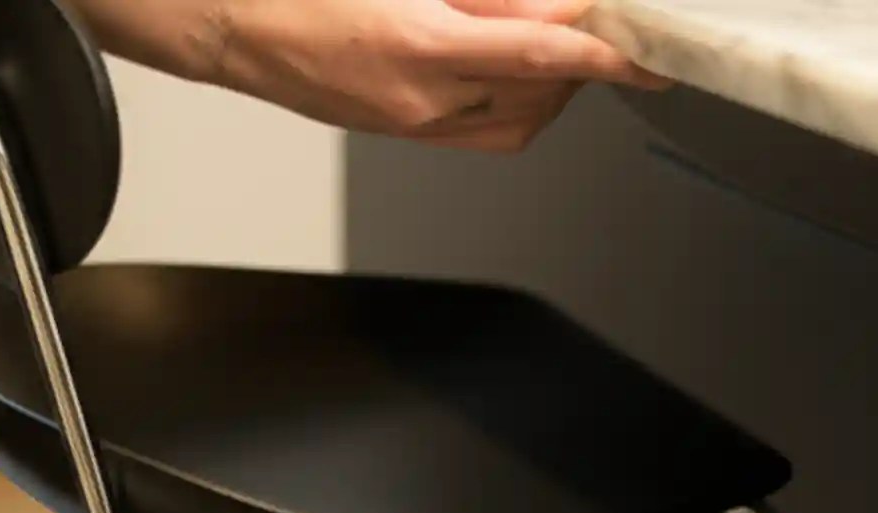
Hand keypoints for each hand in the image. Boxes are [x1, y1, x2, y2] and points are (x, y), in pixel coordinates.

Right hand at [74, 0, 669, 151]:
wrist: (228, 24)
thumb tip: (549, 2)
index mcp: (417, 45)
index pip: (542, 53)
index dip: (606, 52)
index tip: (649, 51)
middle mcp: (420, 101)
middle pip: (541, 94)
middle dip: (582, 60)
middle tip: (598, 18)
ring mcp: (412, 125)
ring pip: (522, 122)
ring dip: (555, 85)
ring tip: (555, 39)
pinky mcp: (404, 134)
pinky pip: (488, 135)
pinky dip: (520, 103)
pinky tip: (516, 69)